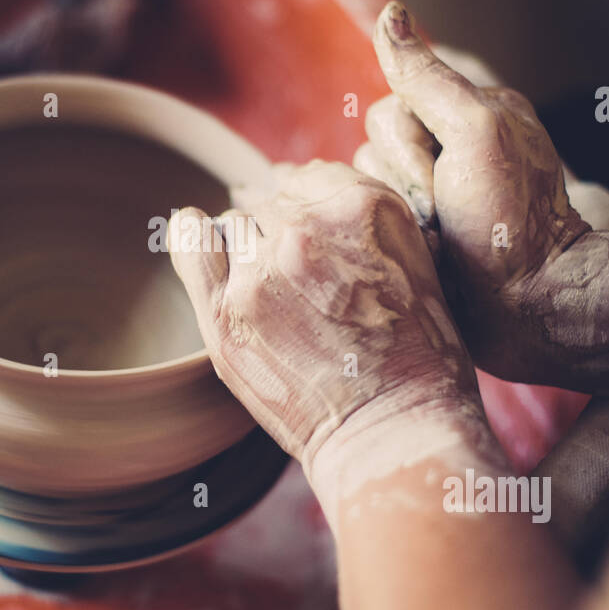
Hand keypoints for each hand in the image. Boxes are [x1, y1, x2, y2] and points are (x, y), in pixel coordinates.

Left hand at [168, 161, 489, 513]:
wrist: (392, 431)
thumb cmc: (419, 358)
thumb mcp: (416, 264)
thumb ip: (364, 224)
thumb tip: (312, 193)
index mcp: (364, 206)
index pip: (312, 178)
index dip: (311, 208)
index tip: (315, 242)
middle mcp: (307, 227)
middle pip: (272, 203)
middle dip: (282, 236)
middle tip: (300, 287)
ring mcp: (260, 269)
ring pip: (234, 225)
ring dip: (247, 252)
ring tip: (272, 297)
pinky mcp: (223, 311)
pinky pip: (189, 240)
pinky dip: (195, 241)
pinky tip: (207, 254)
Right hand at [354, 1, 591, 381]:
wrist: (529, 307)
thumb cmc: (511, 223)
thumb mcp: (474, 135)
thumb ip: (427, 78)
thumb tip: (389, 13)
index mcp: (466, 115)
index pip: (389, 110)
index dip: (408, 150)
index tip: (449, 180)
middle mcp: (444, 149)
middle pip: (372, 150)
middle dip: (404, 188)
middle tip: (445, 217)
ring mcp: (429, 195)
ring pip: (366, 188)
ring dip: (399, 218)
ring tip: (439, 241)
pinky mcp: (416, 234)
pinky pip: (370, 222)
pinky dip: (392, 240)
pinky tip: (424, 255)